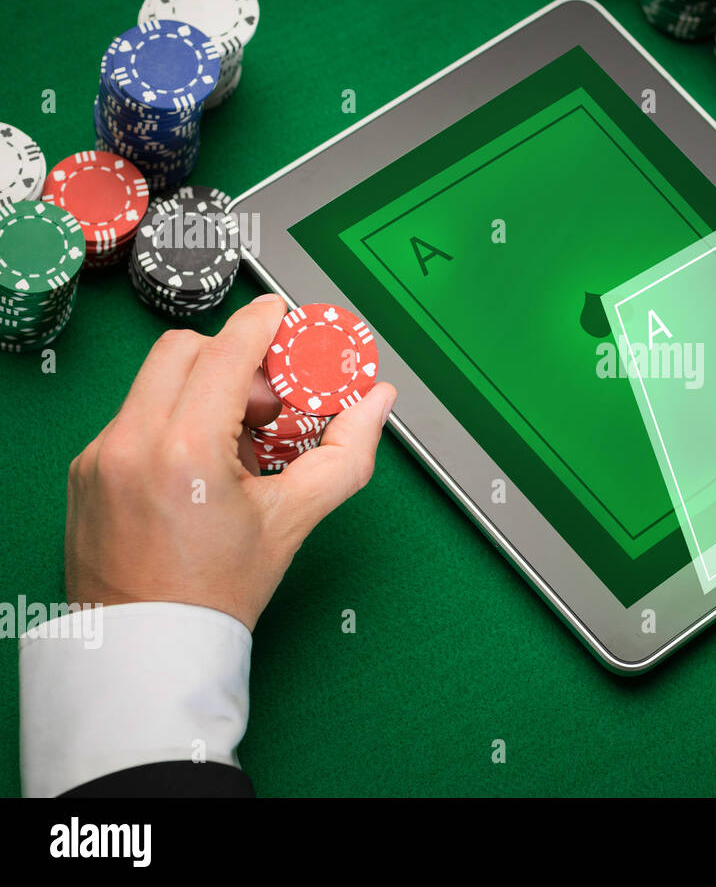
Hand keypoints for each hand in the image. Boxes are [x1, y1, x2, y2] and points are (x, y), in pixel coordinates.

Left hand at [65, 295, 397, 629]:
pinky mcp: (86, 470)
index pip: (226, 352)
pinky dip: (174, 421)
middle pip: (185, 350)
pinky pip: (135, 416)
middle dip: (234, 360)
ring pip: (156, 381)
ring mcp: (100, 455)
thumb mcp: (294, 519)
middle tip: (269, 404)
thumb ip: (346, 451)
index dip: (261, 324)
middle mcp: (130, 443)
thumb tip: (376, 402)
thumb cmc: (216, 594)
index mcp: (184, 451)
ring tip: (237, 445)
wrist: (149, 650)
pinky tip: (203, 469)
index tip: (284, 318)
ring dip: (203, 389)